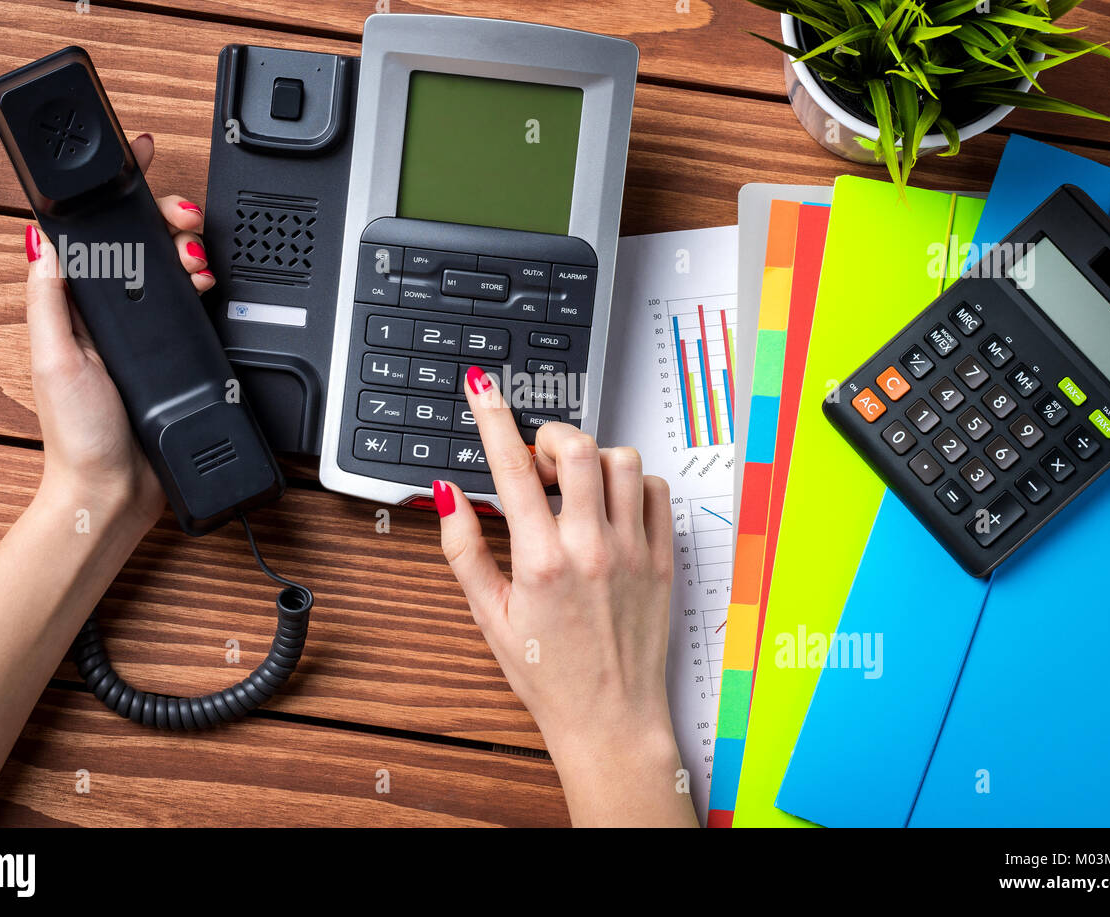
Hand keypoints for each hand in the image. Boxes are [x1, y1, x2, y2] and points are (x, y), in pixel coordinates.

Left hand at [24, 133, 214, 527]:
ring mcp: (144, 334)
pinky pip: (194, 306)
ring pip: (171, 270)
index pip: (92, 236)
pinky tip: (210, 286)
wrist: (118, 490)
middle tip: (184, 218)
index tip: (134, 159)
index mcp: (74, 308)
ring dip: (189, 251)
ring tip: (198, 258)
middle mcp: (109, 315)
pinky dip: (206, 287)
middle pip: (140, 244)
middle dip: (166, 218)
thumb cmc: (79, 436)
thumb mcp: (54, 360)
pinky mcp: (176, 353)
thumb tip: (41, 240)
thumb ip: (50, 300)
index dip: (114, 195)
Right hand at [434, 366, 696, 825]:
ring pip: (621, 461)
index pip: (511, 468)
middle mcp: (591, 549)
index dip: (492, 417)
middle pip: (576, 448)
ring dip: (592, 458)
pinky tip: (610, 505)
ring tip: (573, 486)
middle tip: (536, 459)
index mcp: (541, 562)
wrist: (611, 721)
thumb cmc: (549, 677)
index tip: (482, 387)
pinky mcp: (663, 559)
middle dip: (549, 436)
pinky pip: (655, 491)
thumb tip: (447, 494)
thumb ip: (463, 550)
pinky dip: (631, 483)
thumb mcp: (489, 616)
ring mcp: (633, 551)